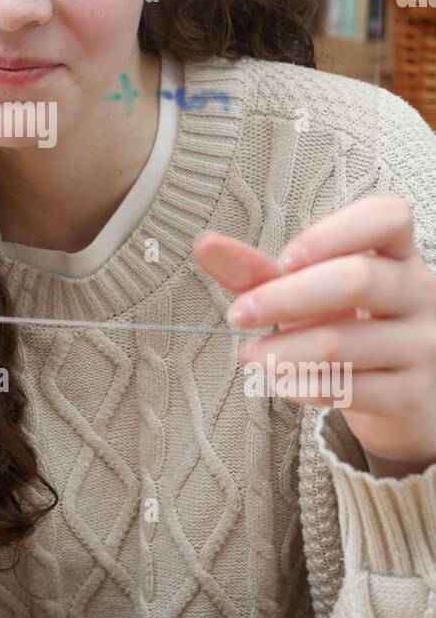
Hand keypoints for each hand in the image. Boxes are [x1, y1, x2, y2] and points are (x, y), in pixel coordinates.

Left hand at [194, 194, 435, 477]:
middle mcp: (418, 293)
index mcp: (397, 255)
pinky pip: (350, 388)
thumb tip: (204, 245)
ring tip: (248, 355)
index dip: (333, 233)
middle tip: (238, 314)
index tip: (283, 260)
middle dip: (286, 297)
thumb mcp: (311, 295)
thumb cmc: (353, 329)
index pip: (387, 217)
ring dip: (284, 350)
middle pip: (357, 280)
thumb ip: (261, 272)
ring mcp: (420, 345)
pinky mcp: (410, 394)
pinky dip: (305, 384)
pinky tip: (280, 381)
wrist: (406, 400)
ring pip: (345, 342)